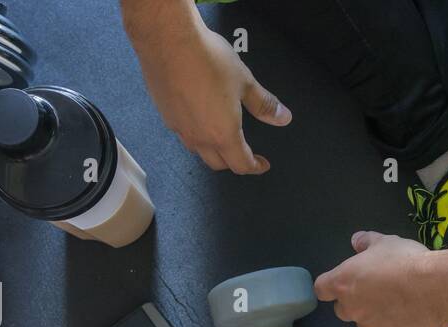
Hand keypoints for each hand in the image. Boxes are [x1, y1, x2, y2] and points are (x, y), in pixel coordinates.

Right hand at [124, 3, 290, 173]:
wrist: (168, 39)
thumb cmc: (205, 58)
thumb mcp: (245, 81)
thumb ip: (263, 104)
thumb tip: (281, 117)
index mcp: (223, 134)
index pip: (241, 164)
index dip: (255, 167)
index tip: (261, 164)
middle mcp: (199, 137)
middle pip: (219, 163)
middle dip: (234, 162)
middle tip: (244, 152)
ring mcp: (179, 127)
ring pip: (199, 151)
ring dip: (213, 150)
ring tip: (222, 136)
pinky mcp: (165, 115)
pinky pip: (183, 133)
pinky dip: (195, 133)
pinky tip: (199, 117)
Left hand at [314, 231, 447, 326]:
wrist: (435, 289)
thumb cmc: (405, 261)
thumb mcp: (385, 242)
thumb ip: (367, 241)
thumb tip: (356, 240)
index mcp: (344, 282)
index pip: (321, 289)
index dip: (329, 286)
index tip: (341, 283)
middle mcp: (352, 308)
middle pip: (341, 310)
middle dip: (353, 302)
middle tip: (374, 290)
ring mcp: (370, 326)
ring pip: (364, 323)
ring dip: (373, 315)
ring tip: (396, 302)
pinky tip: (405, 317)